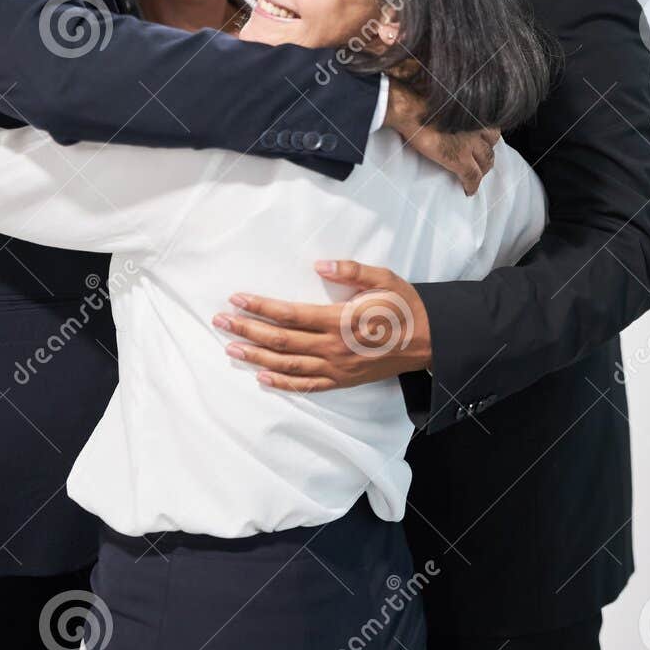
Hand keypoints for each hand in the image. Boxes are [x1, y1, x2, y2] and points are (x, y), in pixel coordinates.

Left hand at [214, 260, 432, 391]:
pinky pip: (306, 386)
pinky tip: (262, 376)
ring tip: (231, 348)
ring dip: (256, 356)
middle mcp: (334, 347)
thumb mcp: (384, 279)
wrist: (428, 341)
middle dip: (247, 330)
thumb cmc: (404, 306)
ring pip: (287, 365)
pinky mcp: (341, 381)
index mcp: (341, 320)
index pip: (290, 314)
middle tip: (220, 321)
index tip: (237, 299)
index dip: (260, 307)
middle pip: (280, 340)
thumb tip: (320, 264)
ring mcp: (336, 368)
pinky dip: (282, 383)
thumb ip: (352, 270)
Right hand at [382, 81, 498, 195]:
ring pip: (486, 162)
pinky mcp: (459, 159)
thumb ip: (452, 104)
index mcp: (473, 111)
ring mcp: (469, 144)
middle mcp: (476, 127)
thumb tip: (447, 100)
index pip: (489, 127)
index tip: (484, 143)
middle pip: (491, 145)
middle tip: (482, 161)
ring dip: (483, 169)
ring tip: (477, 174)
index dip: (488, 138)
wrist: (409, 107)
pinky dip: (471, 186)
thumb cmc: (419, 97)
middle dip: (488, 154)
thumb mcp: (443, 97)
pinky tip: (468, 191)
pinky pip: (472, 177)